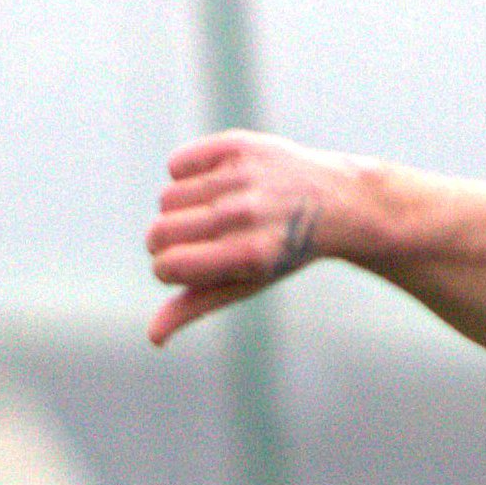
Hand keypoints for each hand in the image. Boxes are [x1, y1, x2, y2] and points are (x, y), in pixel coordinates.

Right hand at [146, 131, 350, 344]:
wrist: (334, 202)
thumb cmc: (281, 252)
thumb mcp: (245, 283)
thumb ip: (195, 307)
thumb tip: (152, 338)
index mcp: (247, 256)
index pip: (167, 266)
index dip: (166, 269)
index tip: (183, 268)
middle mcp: (245, 214)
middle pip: (159, 232)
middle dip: (164, 243)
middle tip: (191, 242)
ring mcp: (242, 177)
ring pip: (166, 198)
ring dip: (179, 210)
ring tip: (213, 212)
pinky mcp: (238, 146)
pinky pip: (177, 165)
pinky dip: (186, 176)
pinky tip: (216, 184)